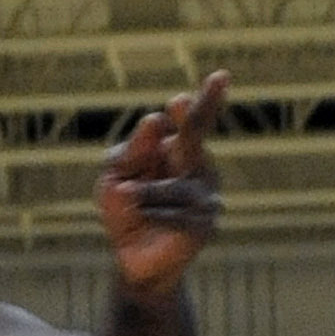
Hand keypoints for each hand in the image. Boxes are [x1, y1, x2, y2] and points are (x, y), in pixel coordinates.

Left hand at [96, 71, 229, 299]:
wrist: (131, 258)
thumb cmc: (124, 209)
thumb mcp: (114, 177)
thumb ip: (129, 151)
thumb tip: (154, 121)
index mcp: (176, 146)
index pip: (187, 118)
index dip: (189, 106)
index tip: (181, 98)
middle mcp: (196, 164)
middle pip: (198, 131)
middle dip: (208, 103)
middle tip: (220, 77)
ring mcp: (205, 193)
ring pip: (178, 185)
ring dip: (147, 191)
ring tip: (128, 196)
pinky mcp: (205, 223)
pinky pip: (180, 213)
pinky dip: (155, 213)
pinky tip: (143, 216)